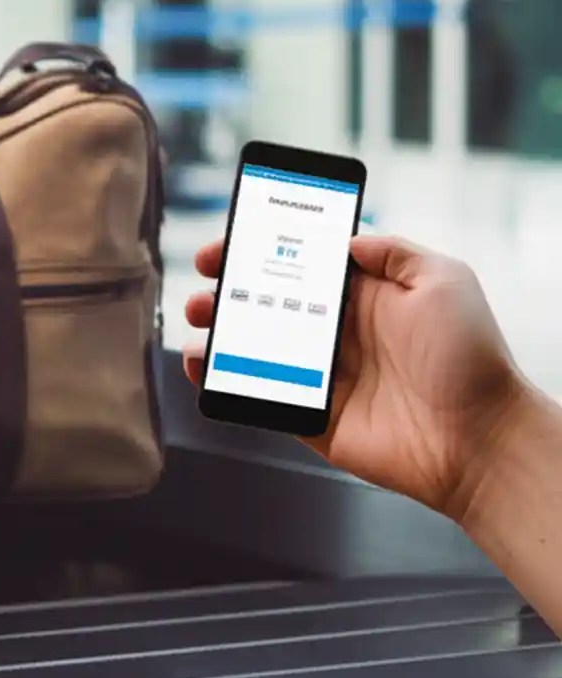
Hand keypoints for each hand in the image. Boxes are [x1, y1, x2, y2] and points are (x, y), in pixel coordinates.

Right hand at [183, 234, 528, 521]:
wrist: (477, 438)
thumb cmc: (470, 359)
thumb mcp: (443, 280)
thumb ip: (392, 252)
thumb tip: (345, 239)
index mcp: (365, 296)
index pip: (301, 265)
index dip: (261, 251)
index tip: (228, 245)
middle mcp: (339, 333)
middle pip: (267, 304)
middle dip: (228, 291)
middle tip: (205, 289)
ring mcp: (320, 375)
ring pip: (254, 348)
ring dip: (219, 334)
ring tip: (200, 325)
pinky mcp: (309, 415)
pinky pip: (255, 395)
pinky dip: (223, 381)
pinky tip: (203, 368)